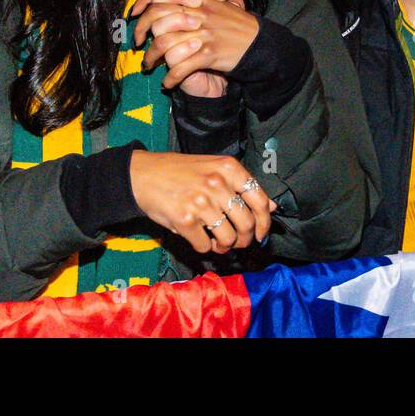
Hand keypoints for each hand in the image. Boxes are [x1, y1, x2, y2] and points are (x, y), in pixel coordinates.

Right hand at [129, 151, 275, 254]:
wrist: (143, 174)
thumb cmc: (180, 172)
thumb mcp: (215, 169)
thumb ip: (242, 187)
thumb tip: (272, 207)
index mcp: (229, 168)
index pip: (260, 201)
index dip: (264, 223)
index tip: (260, 234)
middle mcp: (217, 184)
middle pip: (247, 224)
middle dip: (244, 239)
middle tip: (236, 242)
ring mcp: (201, 202)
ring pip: (228, 239)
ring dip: (224, 246)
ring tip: (216, 241)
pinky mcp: (185, 220)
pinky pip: (204, 246)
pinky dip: (203, 247)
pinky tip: (198, 237)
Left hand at [131, 0, 258, 91]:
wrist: (259, 44)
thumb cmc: (236, 24)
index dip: (144, 2)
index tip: (135, 14)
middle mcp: (198, 12)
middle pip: (157, 18)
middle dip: (142, 33)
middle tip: (139, 44)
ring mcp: (203, 33)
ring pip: (164, 44)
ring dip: (152, 58)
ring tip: (149, 66)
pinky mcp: (209, 53)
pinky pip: (181, 66)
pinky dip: (171, 77)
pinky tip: (167, 82)